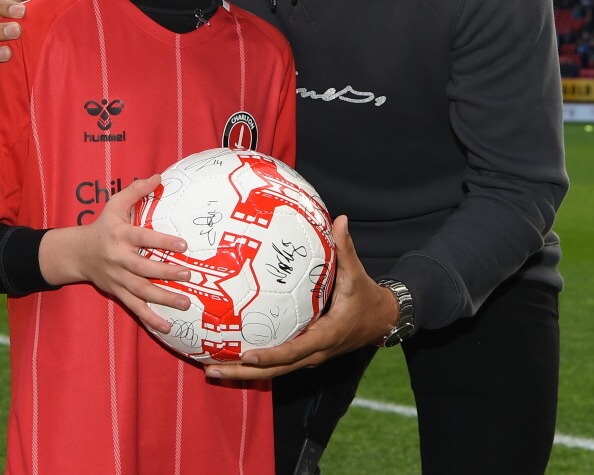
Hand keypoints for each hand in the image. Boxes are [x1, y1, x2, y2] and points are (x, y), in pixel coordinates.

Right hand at [38, 174, 194, 332]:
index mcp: (119, 235)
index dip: (163, 242)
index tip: (183, 245)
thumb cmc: (102, 226)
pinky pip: (134, 308)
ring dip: (163, 299)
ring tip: (185, 303)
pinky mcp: (117, 292)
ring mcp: (117, 278)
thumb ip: (136, 191)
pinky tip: (167, 326)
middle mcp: (118, 258)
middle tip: (188, 275)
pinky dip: (150, 318)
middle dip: (166, 273)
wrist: (77, 253)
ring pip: (141, 291)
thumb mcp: (115, 205)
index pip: (143, 238)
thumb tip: (159, 176)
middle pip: (143, 268)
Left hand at [205, 217, 397, 379]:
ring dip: (244, 374)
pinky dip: (256, 366)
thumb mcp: (357, 274)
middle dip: (244, 373)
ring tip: (212, 369)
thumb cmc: (367, 297)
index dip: (271, 356)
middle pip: (277, 370)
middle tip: (212, 369)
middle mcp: (315, 352)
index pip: (295, 351)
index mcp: (326, 336)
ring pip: (275, 371)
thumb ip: (346, 249)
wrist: (382, 320)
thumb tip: (341, 219)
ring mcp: (310, 357)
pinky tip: (232, 360)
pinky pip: (279, 364)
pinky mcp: (305, 354)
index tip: (247, 356)